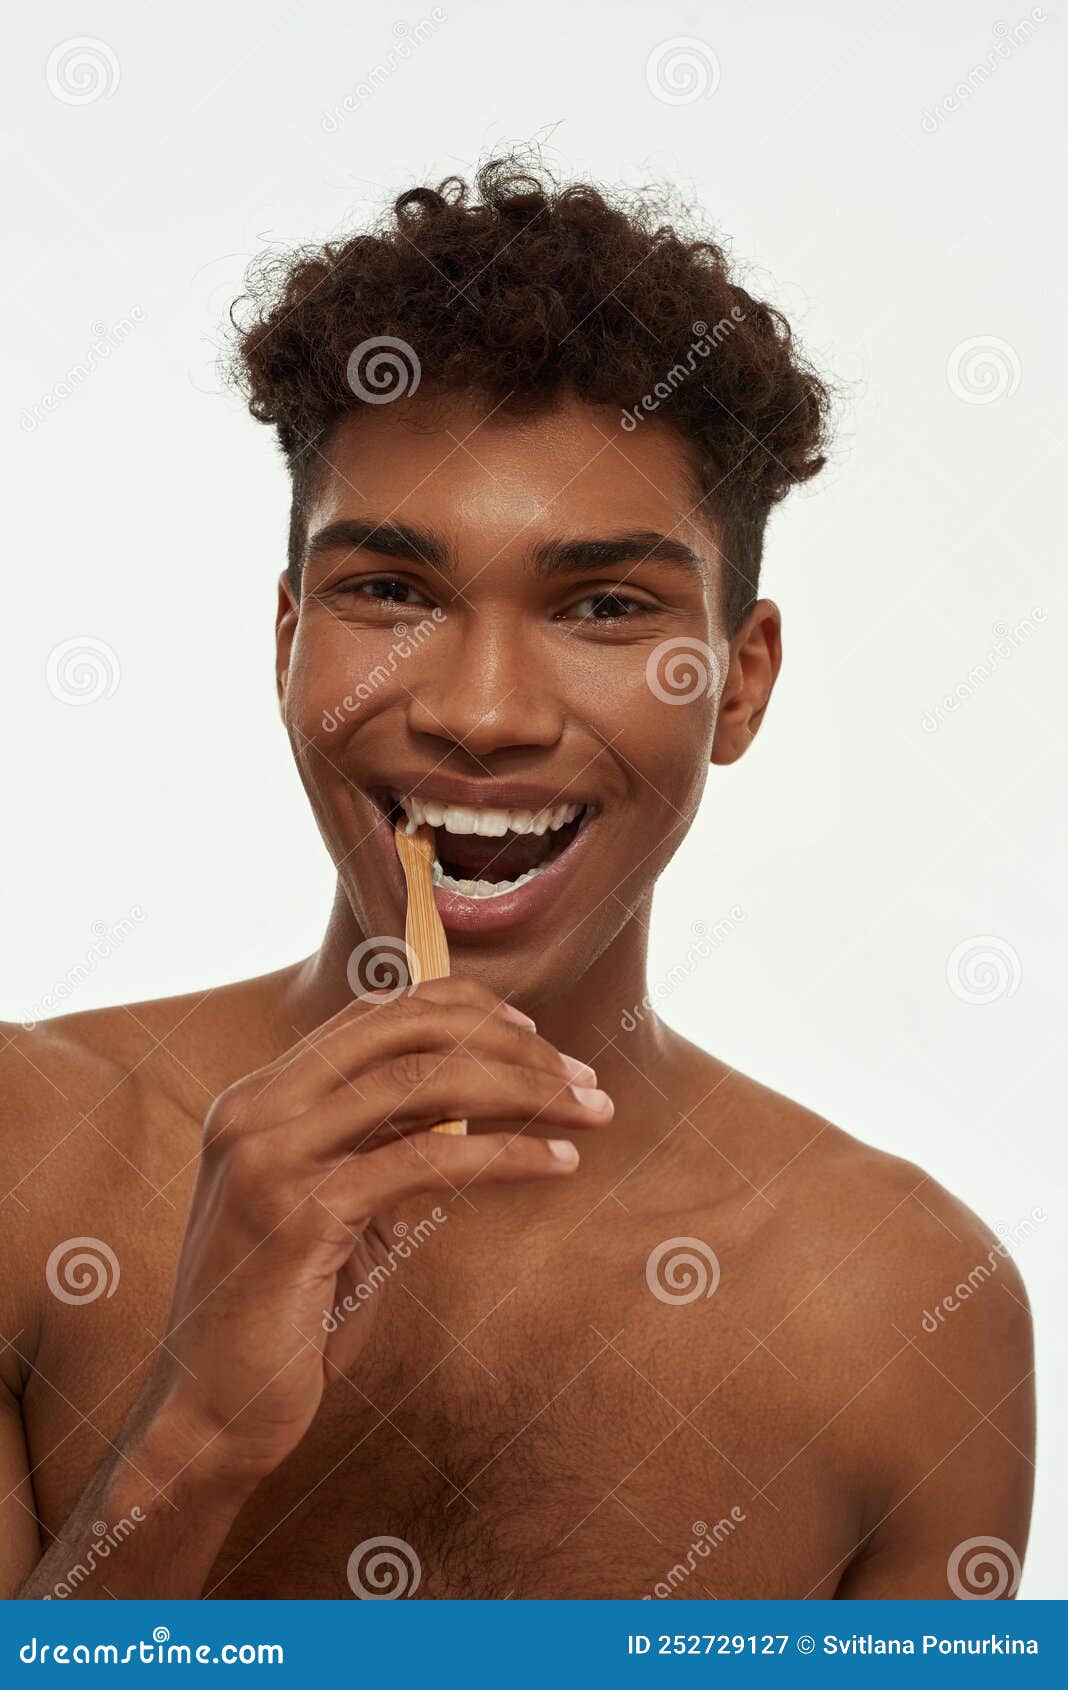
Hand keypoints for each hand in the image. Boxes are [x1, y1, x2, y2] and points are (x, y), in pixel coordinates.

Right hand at [135, 978, 611, 1490]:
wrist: (210, 1413)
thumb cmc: (287, 1315)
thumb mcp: (337, 1206)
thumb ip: (380, 1143)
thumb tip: (468, 1092)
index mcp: (261, 1097)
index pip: (375, 1011)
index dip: (464, 1009)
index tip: (534, 1034)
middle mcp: (256, 1110)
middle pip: (404, 1031)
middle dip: (508, 1043)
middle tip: (582, 1076)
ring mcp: (270, 1156)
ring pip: (420, 1081)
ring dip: (523, 1088)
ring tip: (592, 1112)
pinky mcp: (300, 1213)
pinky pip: (426, 1158)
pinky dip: (506, 1151)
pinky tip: (557, 1163)